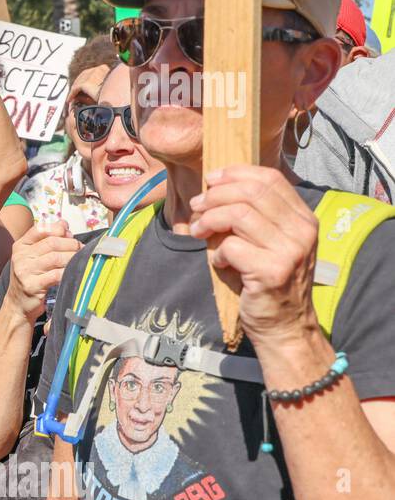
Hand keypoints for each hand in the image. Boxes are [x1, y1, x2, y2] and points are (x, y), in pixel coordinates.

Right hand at [4, 221, 80, 324]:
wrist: (18, 304)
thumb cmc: (31, 277)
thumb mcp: (34, 256)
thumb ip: (48, 239)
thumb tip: (64, 224)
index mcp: (20, 246)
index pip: (40, 229)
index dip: (58, 229)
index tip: (69, 234)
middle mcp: (20, 256)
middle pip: (51, 243)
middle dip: (71, 244)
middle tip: (81, 249)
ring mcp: (24, 272)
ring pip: (56, 258)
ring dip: (72, 257)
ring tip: (80, 260)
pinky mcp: (32, 286)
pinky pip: (56, 275)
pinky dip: (68, 272)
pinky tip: (74, 272)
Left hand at [190, 165, 318, 344]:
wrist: (285, 326)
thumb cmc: (268, 282)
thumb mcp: (269, 243)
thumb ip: (254, 216)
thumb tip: (214, 188)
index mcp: (303, 218)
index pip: (270, 179)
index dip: (236, 173)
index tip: (211, 180)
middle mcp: (302, 231)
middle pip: (251, 192)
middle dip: (216, 195)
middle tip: (197, 207)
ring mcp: (290, 251)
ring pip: (238, 215)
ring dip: (210, 220)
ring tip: (199, 231)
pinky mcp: (272, 271)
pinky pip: (232, 247)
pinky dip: (217, 253)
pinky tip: (220, 263)